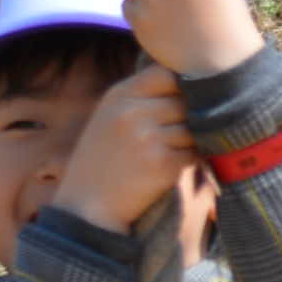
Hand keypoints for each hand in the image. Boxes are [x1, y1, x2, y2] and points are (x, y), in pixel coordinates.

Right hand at [52, 67, 198, 231]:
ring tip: (164, 154)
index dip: (178, 86)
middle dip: (186, 118)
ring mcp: (148, 138)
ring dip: (188, 141)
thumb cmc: (100, 161)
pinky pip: (194, 153)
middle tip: (169, 137)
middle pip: (185, 101)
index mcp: (118, 95)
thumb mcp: (109, 117)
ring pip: (193, 128)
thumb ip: (141, 96)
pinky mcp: (163, 165)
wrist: (86, 208)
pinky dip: (187, 161)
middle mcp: (132, 112)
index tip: (174, 102)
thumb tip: (190, 79)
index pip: (167, 73)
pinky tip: (165, 169)